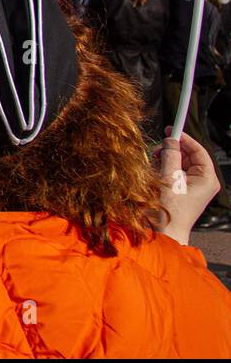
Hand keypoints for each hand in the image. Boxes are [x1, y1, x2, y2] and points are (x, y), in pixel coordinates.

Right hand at [155, 128, 220, 244]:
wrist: (166, 232)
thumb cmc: (171, 209)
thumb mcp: (169, 177)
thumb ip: (170, 155)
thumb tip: (170, 140)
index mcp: (207, 179)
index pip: (198, 151)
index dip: (185, 139)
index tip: (172, 130)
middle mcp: (204, 182)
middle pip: (190, 156)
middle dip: (174, 150)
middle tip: (158, 148)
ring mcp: (195, 187)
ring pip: (182, 164)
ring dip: (168, 159)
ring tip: (155, 161)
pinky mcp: (185, 192)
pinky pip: (177, 173)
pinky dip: (166, 168)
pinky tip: (156, 171)